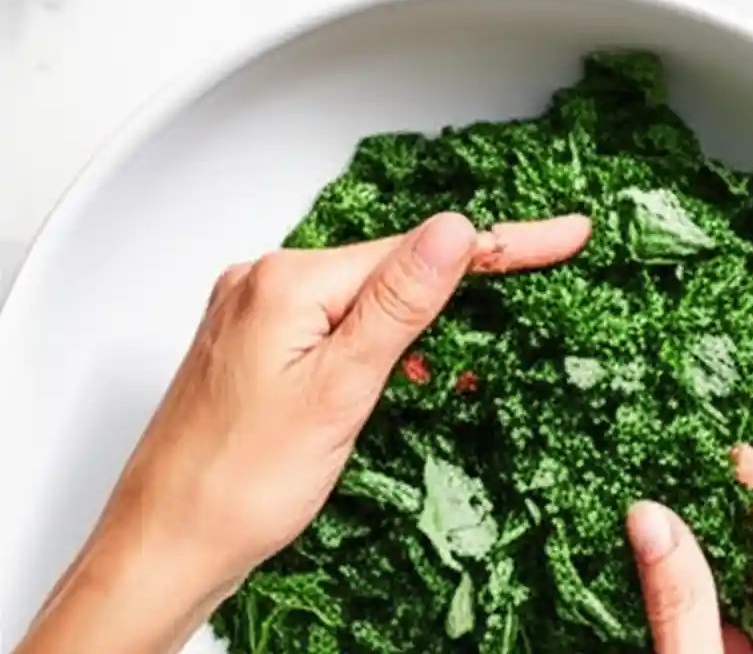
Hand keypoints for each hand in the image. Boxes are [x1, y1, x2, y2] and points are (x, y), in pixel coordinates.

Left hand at [16, 212, 590, 653]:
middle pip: (392, 265)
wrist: (164, 547)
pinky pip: (336, 323)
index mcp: (285, 284)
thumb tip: (453, 231)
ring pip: (365, 297)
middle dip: (468, 277)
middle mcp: (263, 285)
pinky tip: (409, 363)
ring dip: (424, 316)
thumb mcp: (340, 391)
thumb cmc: (236, 485)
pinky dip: (381, 340)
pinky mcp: (255, 347)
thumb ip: (399, 305)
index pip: (418, 250)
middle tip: (545, 264)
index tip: (562, 236)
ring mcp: (255, 315)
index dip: (501, 245)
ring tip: (482, 336)